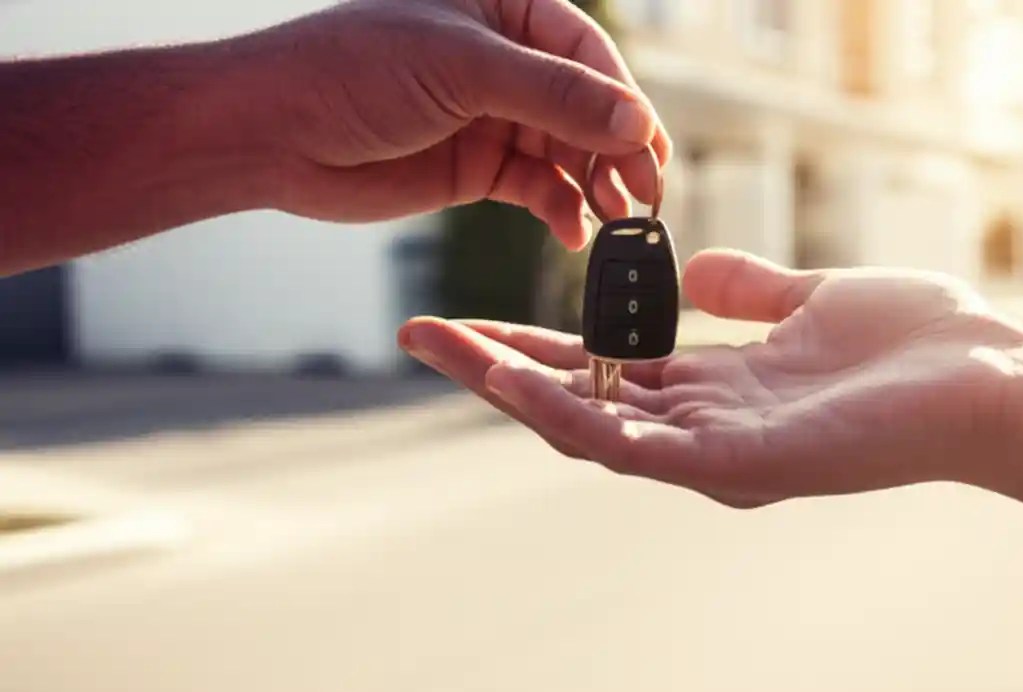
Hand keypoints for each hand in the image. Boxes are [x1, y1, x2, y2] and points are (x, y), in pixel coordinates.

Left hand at [238, 0, 669, 247]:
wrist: (270, 135)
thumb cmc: (351, 72)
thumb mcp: (461, 70)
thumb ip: (553, 95)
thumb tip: (636, 122)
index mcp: (502, 7)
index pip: (584, 51)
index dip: (621, 100)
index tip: (647, 146)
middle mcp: (504, 59)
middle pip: (585, 105)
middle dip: (617, 150)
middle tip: (644, 196)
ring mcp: (491, 114)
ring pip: (567, 150)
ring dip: (595, 185)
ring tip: (616, 221)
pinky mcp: (476, 165)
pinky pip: (538, 187)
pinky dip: (560, 210)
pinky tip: (572, 233)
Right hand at [397, 249, 1022, 508]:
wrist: (993, 378)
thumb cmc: (920, 342)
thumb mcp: (814, 298)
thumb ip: (750, 289)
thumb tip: (695, 271)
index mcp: (719, 386)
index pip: (606, 366)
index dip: (537, 345)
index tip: (472, 319)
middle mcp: (704, 427)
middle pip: (579, 399)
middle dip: (496, 370)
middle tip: (419, 336)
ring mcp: (715, 453)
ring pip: (587, 427)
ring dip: (508, 390)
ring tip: (441, 351)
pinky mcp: (735, 468)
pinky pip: (631, 444)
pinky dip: (564, 412)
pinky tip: (511, 379)